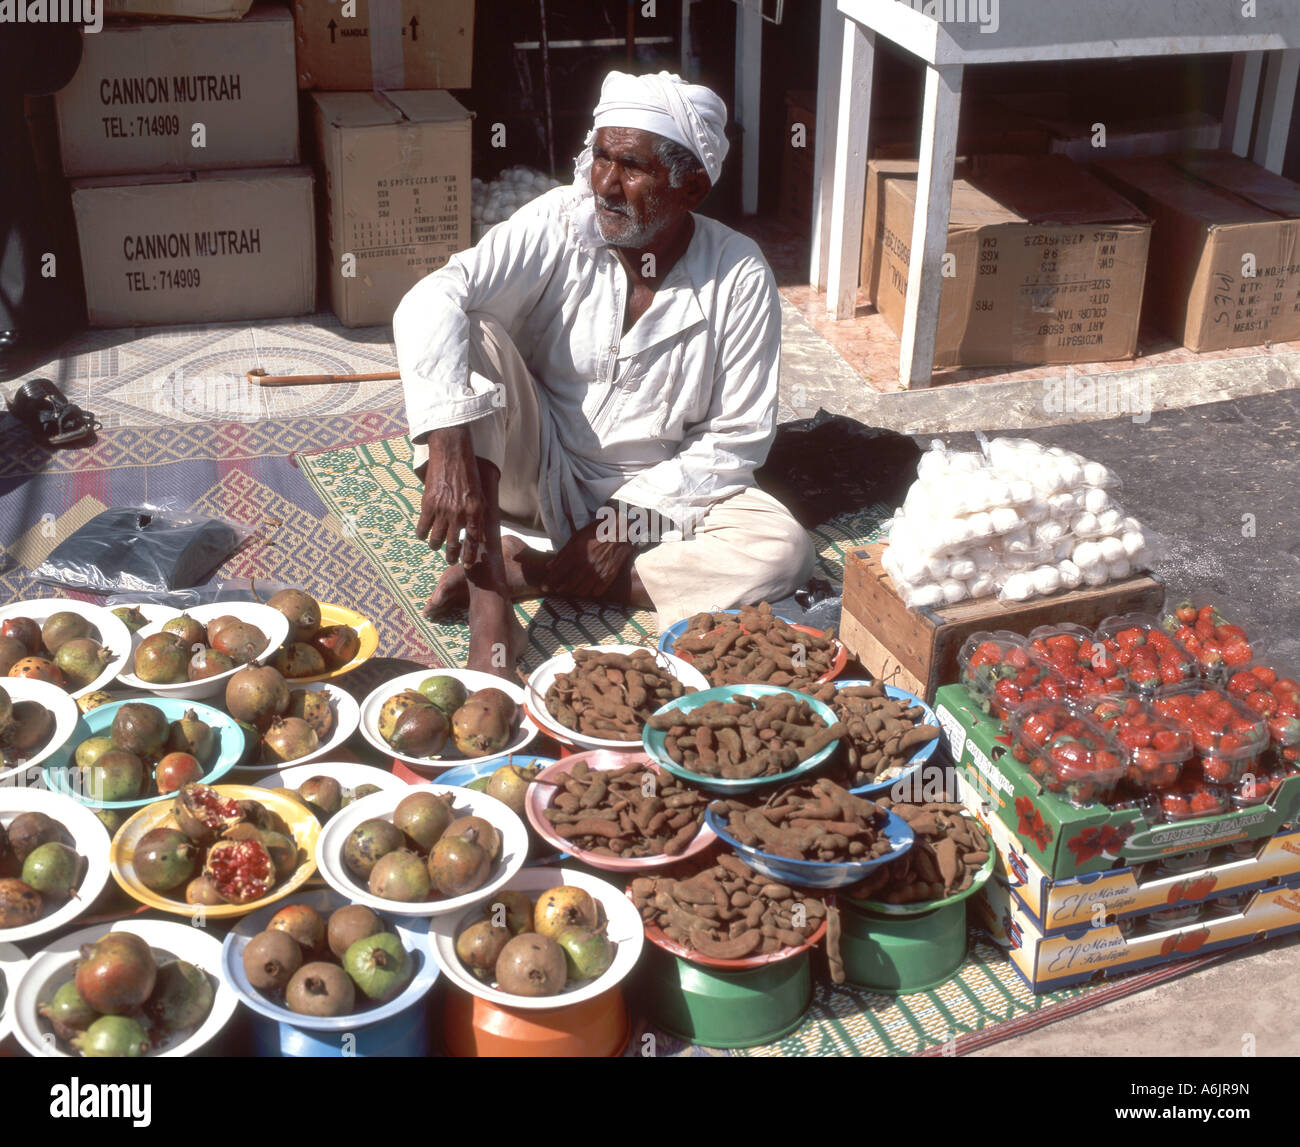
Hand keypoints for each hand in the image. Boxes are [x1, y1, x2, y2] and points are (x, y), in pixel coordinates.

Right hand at [416, 425, 488, 565]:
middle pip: (453, 544)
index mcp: (474, 511)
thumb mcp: (480, 494)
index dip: (469, 555)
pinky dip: (422, 534)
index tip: (467, 565)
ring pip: (436, 539)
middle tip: (451, 559)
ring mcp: (442, 510)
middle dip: (452, 555)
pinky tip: (423, 535)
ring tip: (436, 547)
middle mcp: (459, 513)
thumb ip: (478, 514)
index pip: (473, 540)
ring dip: (436, 546)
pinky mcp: (428, 504)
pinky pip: (423, 527)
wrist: (451, 453)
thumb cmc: (468, 472)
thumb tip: (478, 532)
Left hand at [543, 517, 634, 598]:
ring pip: (582, 591)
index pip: (557, 573)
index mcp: (575, 554)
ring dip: (574, 593)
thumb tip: (549, 566)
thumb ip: (562, 553)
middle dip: (560, 590)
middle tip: (556, 590)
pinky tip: (588, 590)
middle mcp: (585, 565)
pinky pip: (597, 592)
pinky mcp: (609, 576)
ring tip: (570, 591)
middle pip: (568, 586)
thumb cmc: (596, 532)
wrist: (620, 530)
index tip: (543, 587)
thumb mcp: (576, 537)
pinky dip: (591, 593)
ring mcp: (598, 572)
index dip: (549, 582)